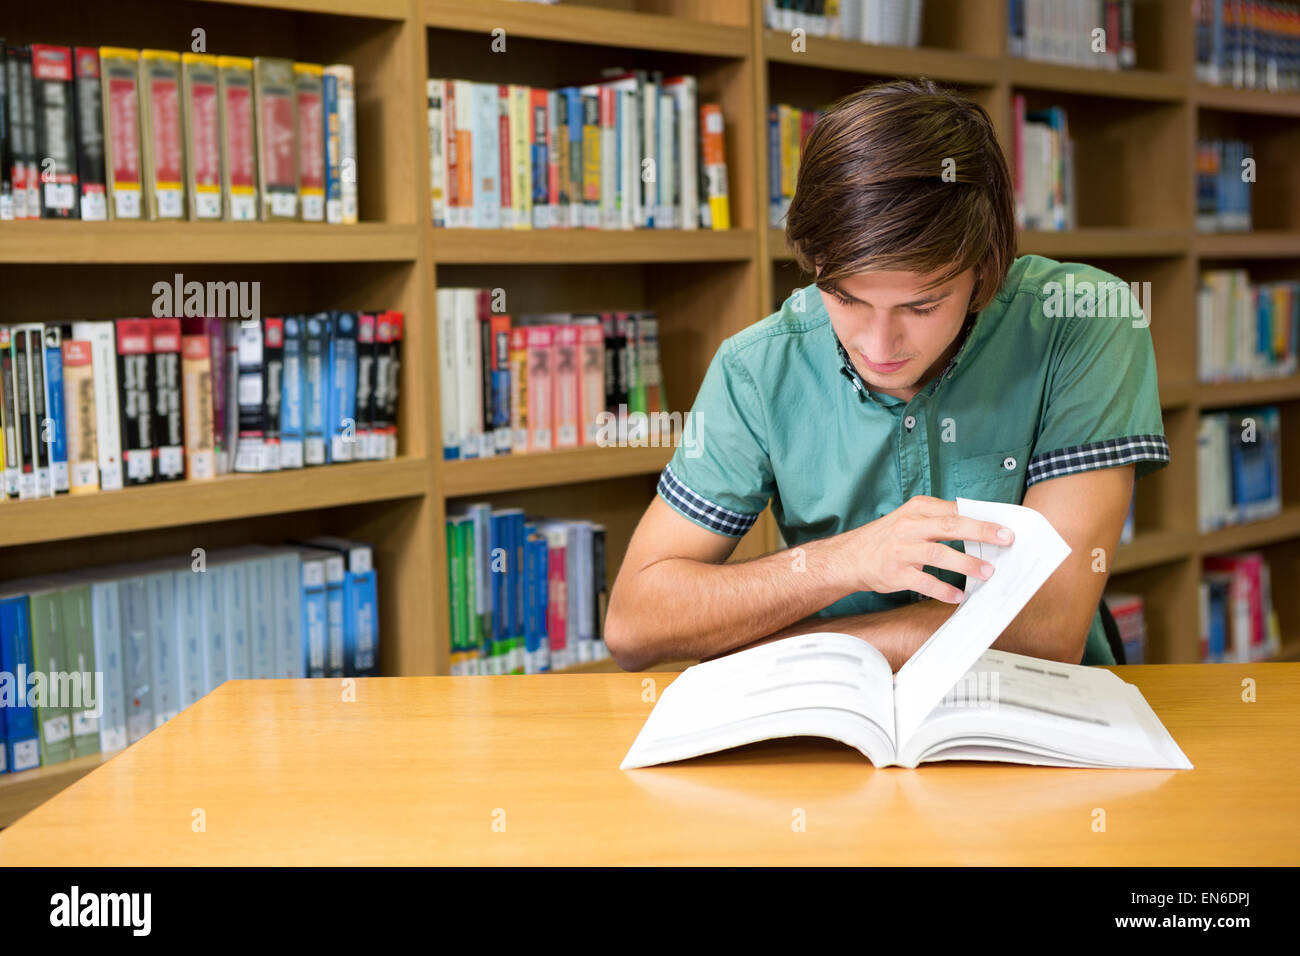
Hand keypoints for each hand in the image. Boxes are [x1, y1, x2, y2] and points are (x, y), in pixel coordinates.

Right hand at [842, 495, 1013, 603]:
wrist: (850, 557)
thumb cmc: (887, 538)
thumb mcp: (911, 519)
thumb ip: (940, 520)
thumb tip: (979, 528)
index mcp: (918, 509)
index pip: (955, 510)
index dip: (982, 517)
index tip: (1005, 526)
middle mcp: (909, 526)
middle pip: (950, 526)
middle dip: (981, 532)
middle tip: (1006, 539)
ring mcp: (902, 550)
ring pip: (938, 553)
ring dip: (965, 563)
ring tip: (987, 572)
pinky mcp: (896, 573)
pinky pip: (924, 582)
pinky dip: (943, 590)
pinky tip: (957, 596)